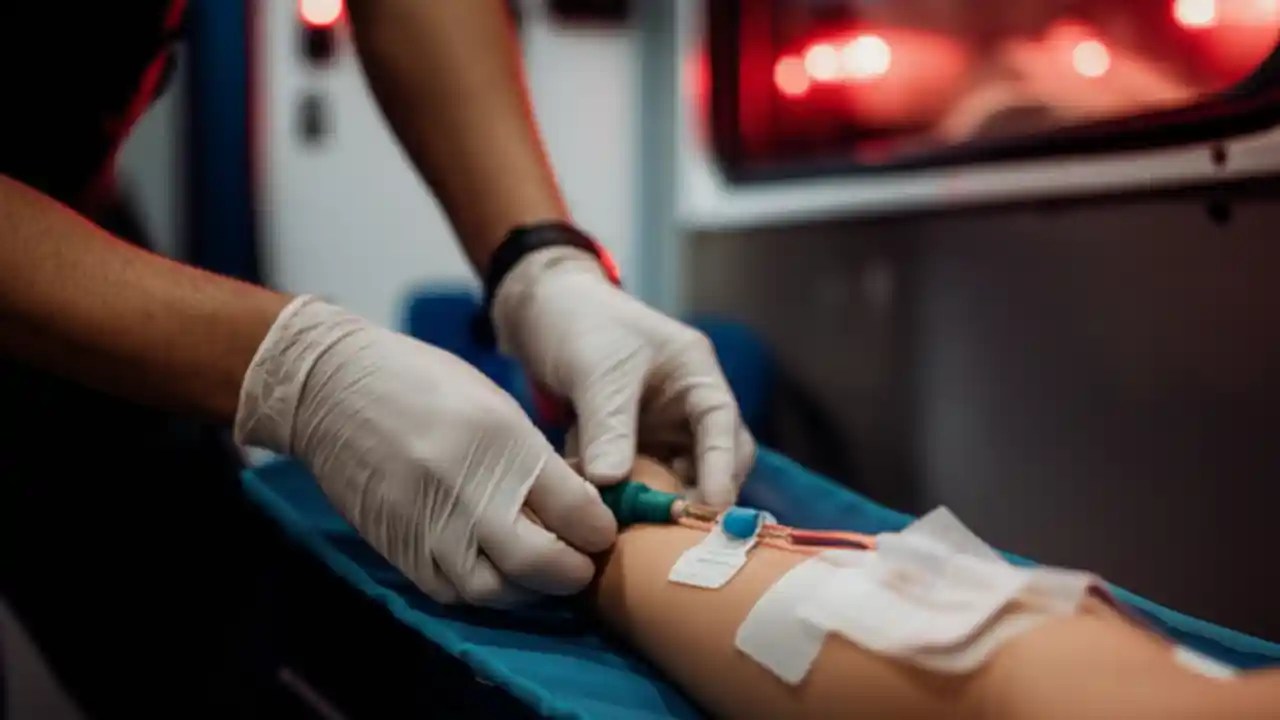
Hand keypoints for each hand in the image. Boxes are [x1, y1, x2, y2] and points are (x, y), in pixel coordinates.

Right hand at [234, 296, 616, 605]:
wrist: (330, 388)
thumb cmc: (423, 384)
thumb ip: (536, 460)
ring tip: (540, 573)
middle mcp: (467, 489)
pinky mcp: (397, 547)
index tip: (601, 531)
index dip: (598, 529)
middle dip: (572, 572)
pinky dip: (481, 592)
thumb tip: (579, 506)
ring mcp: (428, 524)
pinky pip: (450, 592)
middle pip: (539, 563)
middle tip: (580, 563)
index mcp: (501, 442)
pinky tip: (494, 573)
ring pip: (494, 590)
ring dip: (527, 591)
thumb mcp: (495, 405)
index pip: (573, 510)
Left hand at [492, 247, 756, 507]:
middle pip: (711, 462)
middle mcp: (686, 408)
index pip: (723, 428)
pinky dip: (621, 497)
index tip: (710, 509)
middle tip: (676, 535)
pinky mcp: (629, 446)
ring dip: (654, 504)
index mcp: (696, 376)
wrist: (538, 312)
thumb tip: (612, 485)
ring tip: (635, 533)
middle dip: (696, 498)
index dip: (722, 471)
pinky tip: (599, 513)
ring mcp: (659, 429)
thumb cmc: (579, 321)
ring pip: (672, 478)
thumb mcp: (598, 371)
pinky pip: (635, 480)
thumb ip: (608, 426)